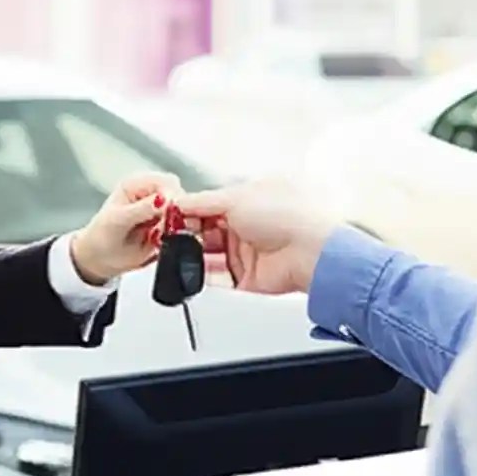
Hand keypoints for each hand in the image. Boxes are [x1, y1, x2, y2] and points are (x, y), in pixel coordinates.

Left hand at [70, 172, 183, 283]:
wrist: (99, 260)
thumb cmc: (101, 235)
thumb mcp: (118, 219)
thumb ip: (141, 209)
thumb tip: (163, 199)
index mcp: (137, 184)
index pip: (165, 181)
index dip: (172, 194)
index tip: (171, 209)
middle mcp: (151, 195)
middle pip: (179, 197)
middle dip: (177, 212)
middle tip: (167, 226)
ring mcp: (160, 213)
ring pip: (183, 215)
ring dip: (176, 226)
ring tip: (157, 236)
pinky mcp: (165, 229)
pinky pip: (180, 231)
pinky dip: (174, 236)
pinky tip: (158, 242)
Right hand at [176, 178, 339, 294]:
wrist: (310, 252)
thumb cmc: (286, 216)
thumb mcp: (235, 197)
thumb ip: (202, 201)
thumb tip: (179, 201)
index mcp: (247, 201)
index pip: (208, 205)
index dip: (187, 210)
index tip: (167, 213)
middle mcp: (247, 227)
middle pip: (205, 230)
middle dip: (185, 232)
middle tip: (166, 234)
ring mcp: (246, 253)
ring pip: (207, 254)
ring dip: (190, 253)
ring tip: (174, 252)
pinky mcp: (246, 278)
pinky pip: (216, 278)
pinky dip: (200, 275)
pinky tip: (187, 269)